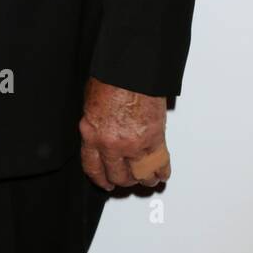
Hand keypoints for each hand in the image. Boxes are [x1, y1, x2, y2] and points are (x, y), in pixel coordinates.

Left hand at [79, 76, 169, 191]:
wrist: (130, 70)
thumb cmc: (111, 79)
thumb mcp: (91, 104)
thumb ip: (95, 126)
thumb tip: (101, 137)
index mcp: (91, 134)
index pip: (93, 167)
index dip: (101, 179)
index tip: (106, 183)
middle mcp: (111, 144)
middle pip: (118, 175)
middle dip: (123, 180)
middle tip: (128, 180)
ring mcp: (133, 144)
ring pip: (139, 174)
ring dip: (144, 179)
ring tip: (147, 179)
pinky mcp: (154, 139)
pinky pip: (159, 163)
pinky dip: (162, 171)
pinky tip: (161, 174)